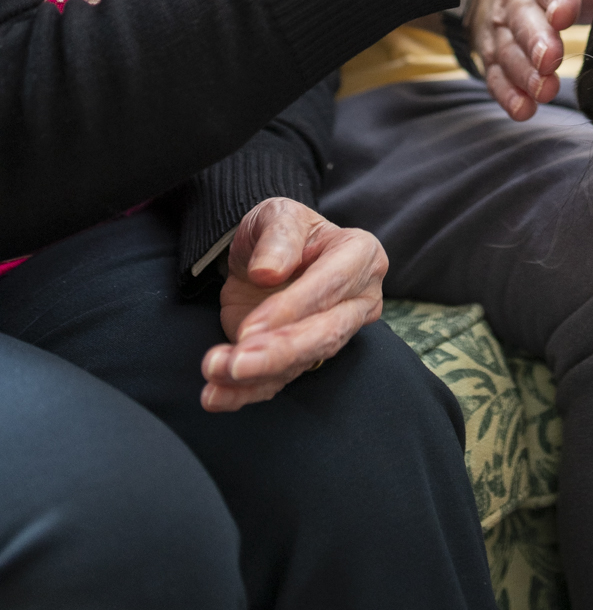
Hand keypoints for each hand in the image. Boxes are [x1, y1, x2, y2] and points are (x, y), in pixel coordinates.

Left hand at [199, 198, 386, 411]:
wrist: (264, 258)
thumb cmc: (280, 231)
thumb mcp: (276, 215)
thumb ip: (277, 237)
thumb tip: (269, 272)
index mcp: (360, 254)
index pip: (331, 285)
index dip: (293, 308)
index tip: (252, 328)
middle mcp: (357, 299)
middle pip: (325, 334)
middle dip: (280, 353)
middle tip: (237, 363)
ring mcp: (332, 333)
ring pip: (301, 363)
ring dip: (255, 375)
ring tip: (215, 371)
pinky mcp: (303, 359)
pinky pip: (278, 381)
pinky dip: (244, 392)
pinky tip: (215, 394)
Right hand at [469, 0, 592, 120]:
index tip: (564, 15)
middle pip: (522, 16)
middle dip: (536, 40)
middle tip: (550, 61)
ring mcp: (499, 22)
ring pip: (507, 47)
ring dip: (524, 72)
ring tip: (543, 90)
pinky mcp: (488, 49)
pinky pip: (494, 72)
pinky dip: (507, 93)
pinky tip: (524, 108)